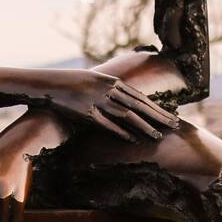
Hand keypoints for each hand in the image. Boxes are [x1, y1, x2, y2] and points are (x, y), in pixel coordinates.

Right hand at [45, 69, 178, 141]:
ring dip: (144, 126)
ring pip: (127, 115)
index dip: (157, 108)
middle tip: (175, 126)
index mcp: (111, 81)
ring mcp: (97, 101)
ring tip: (158, 136)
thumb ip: (108, 88)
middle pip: (139, 105)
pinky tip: (133, 139)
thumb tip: (122, 96)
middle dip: (158, 117)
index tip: (171, 116)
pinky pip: (107, 124)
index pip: (140, 97)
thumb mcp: (92, 82)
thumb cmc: (68, 84)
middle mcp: (108, 90)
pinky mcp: (86, 113)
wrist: (46, 84)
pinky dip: (121, 132)